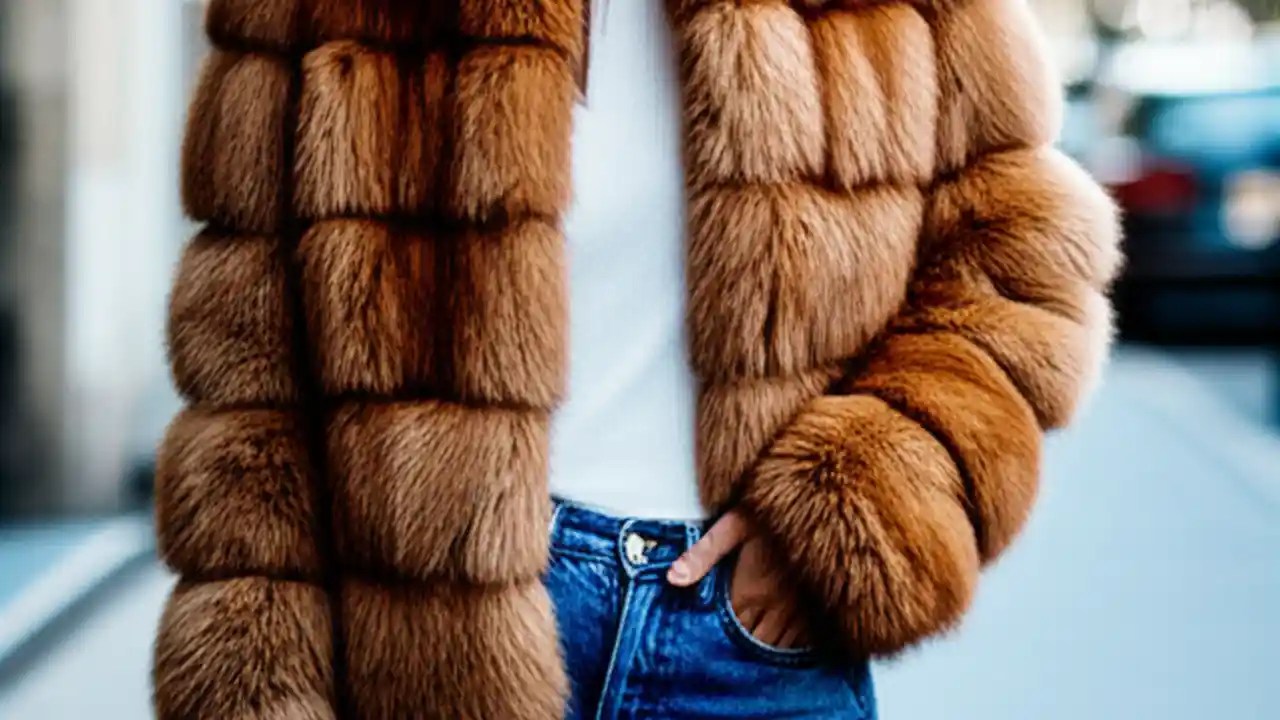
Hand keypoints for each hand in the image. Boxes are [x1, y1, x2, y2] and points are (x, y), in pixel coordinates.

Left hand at [667, 509, 811, 648]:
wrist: (821, 508)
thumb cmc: (772, 515)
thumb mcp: (732, 526)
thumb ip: (702, 554)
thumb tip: (672, 578)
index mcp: (749, 591)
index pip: (728, 630)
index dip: (717, 637)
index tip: (707, 640)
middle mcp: (774, 608)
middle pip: (750, 644)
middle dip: (737, 649)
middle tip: (723, 651)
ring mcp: (798, 613)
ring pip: (775, 648)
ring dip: (760, 653)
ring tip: (746, 654)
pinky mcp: (817, 612)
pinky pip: (800, 645)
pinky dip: (786, 650)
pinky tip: (776, 646)